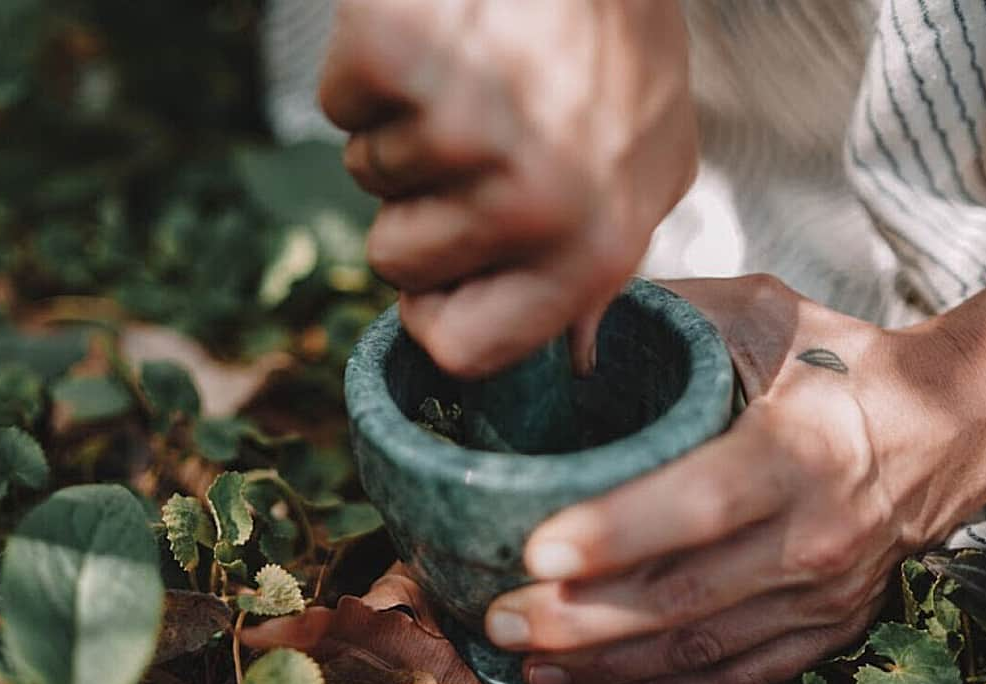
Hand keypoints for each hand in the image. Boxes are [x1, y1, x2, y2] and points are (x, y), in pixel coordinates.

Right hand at [319, 0, 696, 376]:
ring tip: (474, 62)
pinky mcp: (390, 58)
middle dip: (419, 199)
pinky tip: (438, 30)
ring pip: (366, 176)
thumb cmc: (614, 38)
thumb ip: (596, 265)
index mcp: (595, 245)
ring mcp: (454, 129)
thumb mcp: (646, 163)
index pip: (464, 349)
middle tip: (483, 118)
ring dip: (404, 125)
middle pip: (396, 264)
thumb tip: (570, 350)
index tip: (442, 261)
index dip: (435, 310)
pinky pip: (339, 104)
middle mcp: (528, 203)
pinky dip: (373, 68)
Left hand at [481, 274, 985, 683]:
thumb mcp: (765, 316)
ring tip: (524, 656)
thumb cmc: (839, 364)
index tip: (536, 552)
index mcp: (798, 450)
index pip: (699, 504)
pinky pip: (735, 675)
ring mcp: (823, 595)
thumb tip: (563, 329)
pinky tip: (594, 680)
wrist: (948, 430)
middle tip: (499, 618)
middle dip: (582, 618)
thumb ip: (671, 316)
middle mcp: (814, 534)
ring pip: (700, 648)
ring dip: (606, 663)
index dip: (617, 533)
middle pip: (685, 596)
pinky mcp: (825, 629)